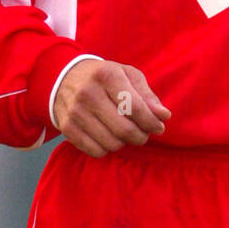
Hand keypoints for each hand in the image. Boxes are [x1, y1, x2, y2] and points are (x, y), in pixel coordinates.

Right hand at [53, 58, 171, 157]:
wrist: (64, 78)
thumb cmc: (104, 77)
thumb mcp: (127, 75)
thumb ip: (147, 96)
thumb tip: (164, 116)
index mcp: (107, 75)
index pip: (135, 107)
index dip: (151, 122)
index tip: (158, 126)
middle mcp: (88, 93)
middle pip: (124, 129)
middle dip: (141, 136)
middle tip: (144, 133)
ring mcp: (75, 112)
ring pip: (111, 143)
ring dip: (125, 143)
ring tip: (126, 133)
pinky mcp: (67, 128)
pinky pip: (96, 151)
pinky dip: (107, 148)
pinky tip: (109, 136)